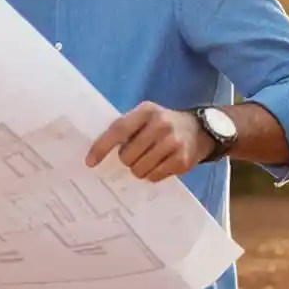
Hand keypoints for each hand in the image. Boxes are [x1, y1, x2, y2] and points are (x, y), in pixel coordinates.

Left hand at [85, 102, 213, 182]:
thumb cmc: (162, 124)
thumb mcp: (145, 116)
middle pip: (127, 156)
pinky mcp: (182, 161)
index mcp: (146, 111)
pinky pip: (154, 177)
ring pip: (139, 169)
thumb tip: (97, 152)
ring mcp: (173, 143)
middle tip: (134, 154)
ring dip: (138, 169)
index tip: (90, 162)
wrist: (198, 130)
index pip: (118, 130)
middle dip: (125, 160)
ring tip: (147, 159)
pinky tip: (159, 164)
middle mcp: (161, 125)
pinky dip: (151, 174)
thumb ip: (126, 128)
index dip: (102, 147)